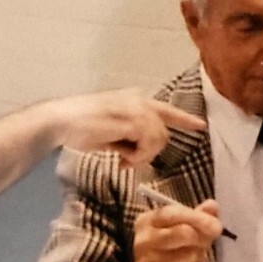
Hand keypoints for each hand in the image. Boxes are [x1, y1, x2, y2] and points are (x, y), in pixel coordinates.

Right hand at [58, 90, 206, 165]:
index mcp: (135, 100)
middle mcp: (139, 100)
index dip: (184, 119)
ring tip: (122, 158)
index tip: (201, 125)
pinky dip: (138, 155)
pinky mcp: (131, 118)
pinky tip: (122, 158)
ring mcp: (136, 108)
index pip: (166, 110)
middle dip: (150, 151)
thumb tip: (142, 151)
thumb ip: (130, 136)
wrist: (61, 119)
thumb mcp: (112, 131)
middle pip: (163, 131)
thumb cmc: (81, 127)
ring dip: (143, 155)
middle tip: (127, 161)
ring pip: (159, 138)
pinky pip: (149, 142)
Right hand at [125, 199, 222, 261]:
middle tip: (207, 242)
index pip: (173, 213)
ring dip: (199, 255)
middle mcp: (144, 240)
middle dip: (202, 238)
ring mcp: (148, 261)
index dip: (198, 218)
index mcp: (147, 221)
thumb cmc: (168, 250)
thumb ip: (197, 216)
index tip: (217, 225)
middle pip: (183, 233)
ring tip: (193, 256)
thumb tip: (213, 205)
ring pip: (189, 254)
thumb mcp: (180, 228)